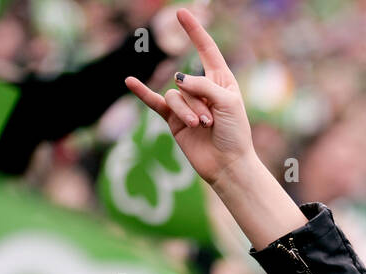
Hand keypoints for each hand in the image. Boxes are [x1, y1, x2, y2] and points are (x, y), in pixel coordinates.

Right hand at [125, 9, 253, 188]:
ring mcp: (186, 104)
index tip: (182, 12)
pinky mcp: (174, 119)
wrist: (227, 165)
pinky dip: (143, 93)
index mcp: (221, 81)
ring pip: (175, 95)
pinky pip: (155, 102)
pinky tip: (129, 82)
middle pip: (186, 80)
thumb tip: (177, 79)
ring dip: (187, 111)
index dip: (194, 31)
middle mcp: (202, 89)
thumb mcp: (227, 103)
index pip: (206, 50)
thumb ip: (202, 84)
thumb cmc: (235, 134)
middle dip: (198, 101)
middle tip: (211, 121)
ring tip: (201, 127)